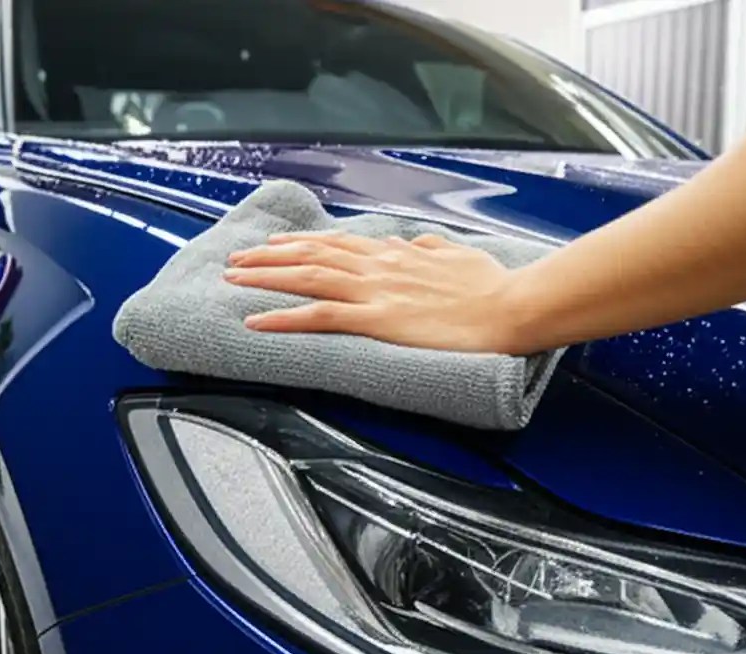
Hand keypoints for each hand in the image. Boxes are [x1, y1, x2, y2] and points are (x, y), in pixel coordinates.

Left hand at [224, 231, 523, 353]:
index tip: (277, 243)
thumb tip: (416, 243)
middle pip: (312, 254)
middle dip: (269, 257)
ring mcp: (376, 291)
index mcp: (398, 253)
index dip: (303, 241)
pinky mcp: (378, 320)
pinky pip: (320, 316)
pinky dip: (284, 317)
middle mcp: (380, 265)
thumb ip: (432, 249)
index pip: (338, 242)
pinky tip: (258, 320)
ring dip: (266, 278)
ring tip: (233, 280)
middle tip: (237, 259)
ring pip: (307, 277)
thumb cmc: (494, 287)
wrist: (511, 306)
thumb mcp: (460, 257)